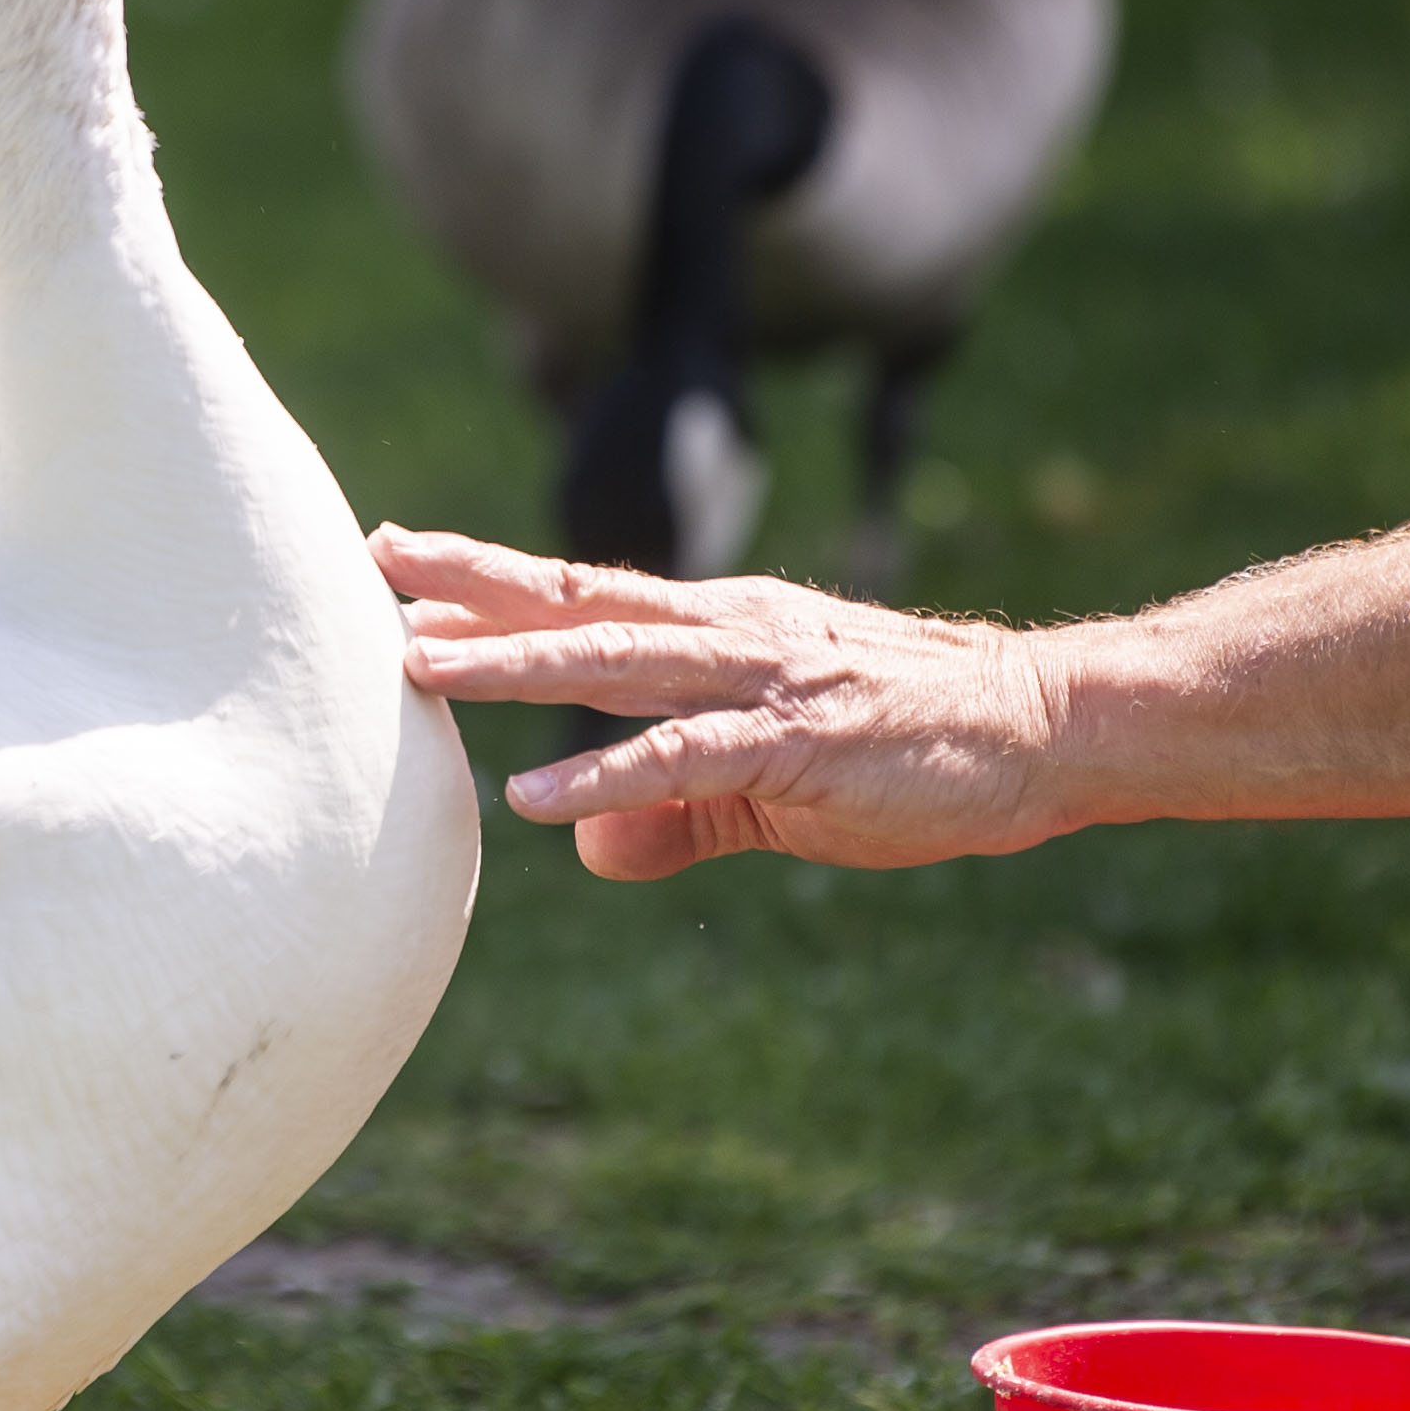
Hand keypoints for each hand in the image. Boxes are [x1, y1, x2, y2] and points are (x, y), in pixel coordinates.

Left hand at [373, 527, 1085, 879]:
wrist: (1038, 729)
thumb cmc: (909, 746)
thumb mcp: (771, 786)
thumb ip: (675, 815)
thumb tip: (586, 849)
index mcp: (717, 631)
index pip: (583, 598)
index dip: (489, 580)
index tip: (398, 561)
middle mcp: (727, 633)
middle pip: (576, 604)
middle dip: (469, 588)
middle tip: (371, 566)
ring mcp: (762, 681)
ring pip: (614, 663)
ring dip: (513, 665)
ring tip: (419, 667)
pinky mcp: (799, 742)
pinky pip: (685, 758)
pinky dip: (608, 777)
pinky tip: (536, 800)